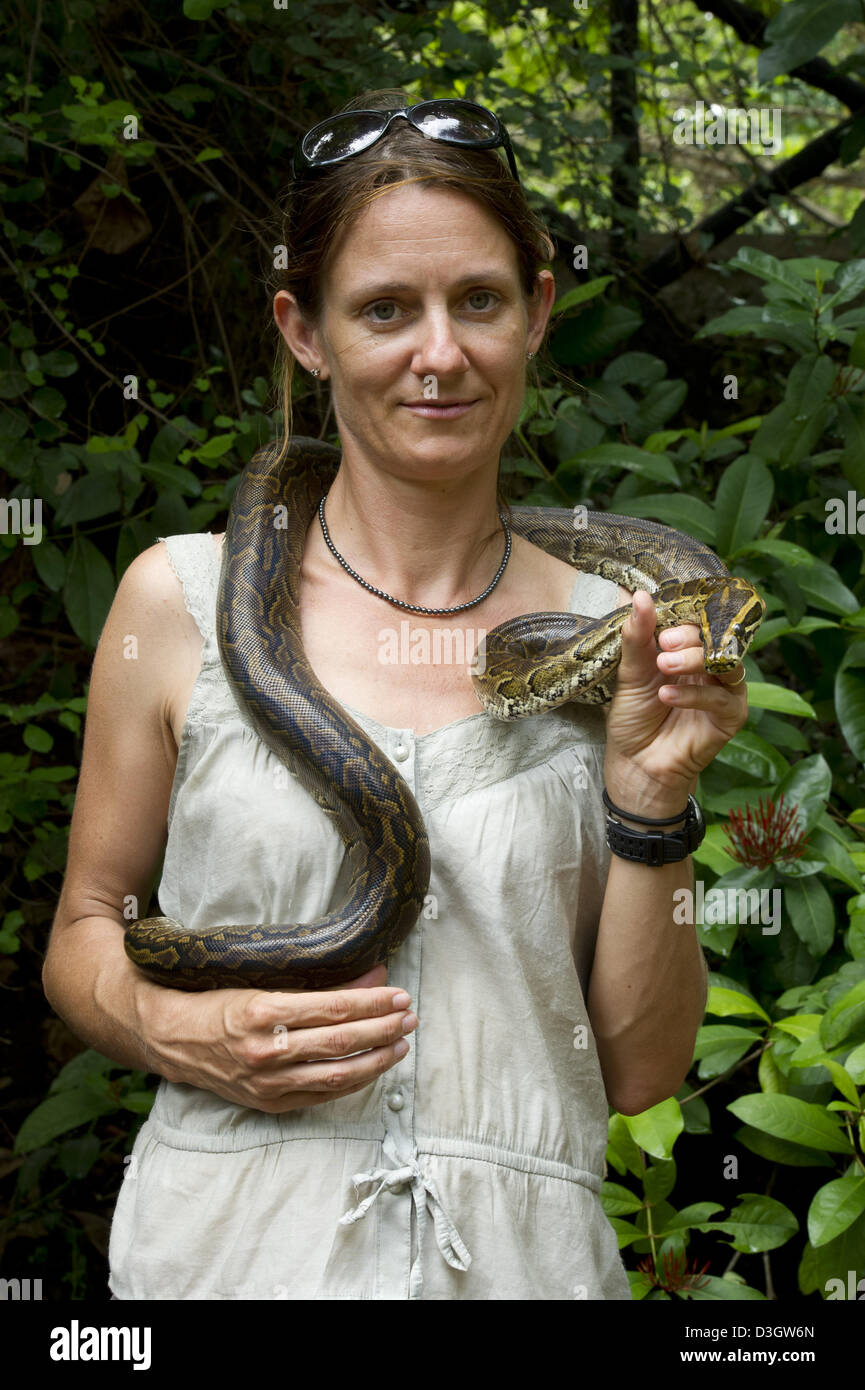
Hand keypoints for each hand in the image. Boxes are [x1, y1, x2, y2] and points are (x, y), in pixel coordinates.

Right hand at [147, 963, 416, 1111]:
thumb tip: (375, 976)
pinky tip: (373, 1067)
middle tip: (410, 1017)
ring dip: (377, 1060)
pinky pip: (322, 1095)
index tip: (399, 995)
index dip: (373, 1003)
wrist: (171, 1037)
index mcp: (262, 1010)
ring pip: (337, 1075)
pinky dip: (353, 1082)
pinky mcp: (268, 1103)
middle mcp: (265, 1050)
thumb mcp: (263, 980)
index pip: (334, 1009)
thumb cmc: (218, 999)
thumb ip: (320, 983)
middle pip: (341, 1043)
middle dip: (383, 1029)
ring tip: (401, 1044)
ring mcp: (267, 1083)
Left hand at [603, 589, 747, 813]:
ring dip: (694, 660)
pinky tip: (667, 696)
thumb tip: (641, 597)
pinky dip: (694, 694)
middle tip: (664, 645)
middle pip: (716, 636)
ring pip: (724, 662)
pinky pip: (721, 697)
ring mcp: (725, 689)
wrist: (635, 762)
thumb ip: (637, 637)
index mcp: (690, 649)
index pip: (699, 620)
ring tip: (663, 667)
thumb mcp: (630, 672)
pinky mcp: (732, 716)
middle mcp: (712, 665)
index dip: (684, 617)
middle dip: (689, 637)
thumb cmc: (634, 717)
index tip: (660, 625)